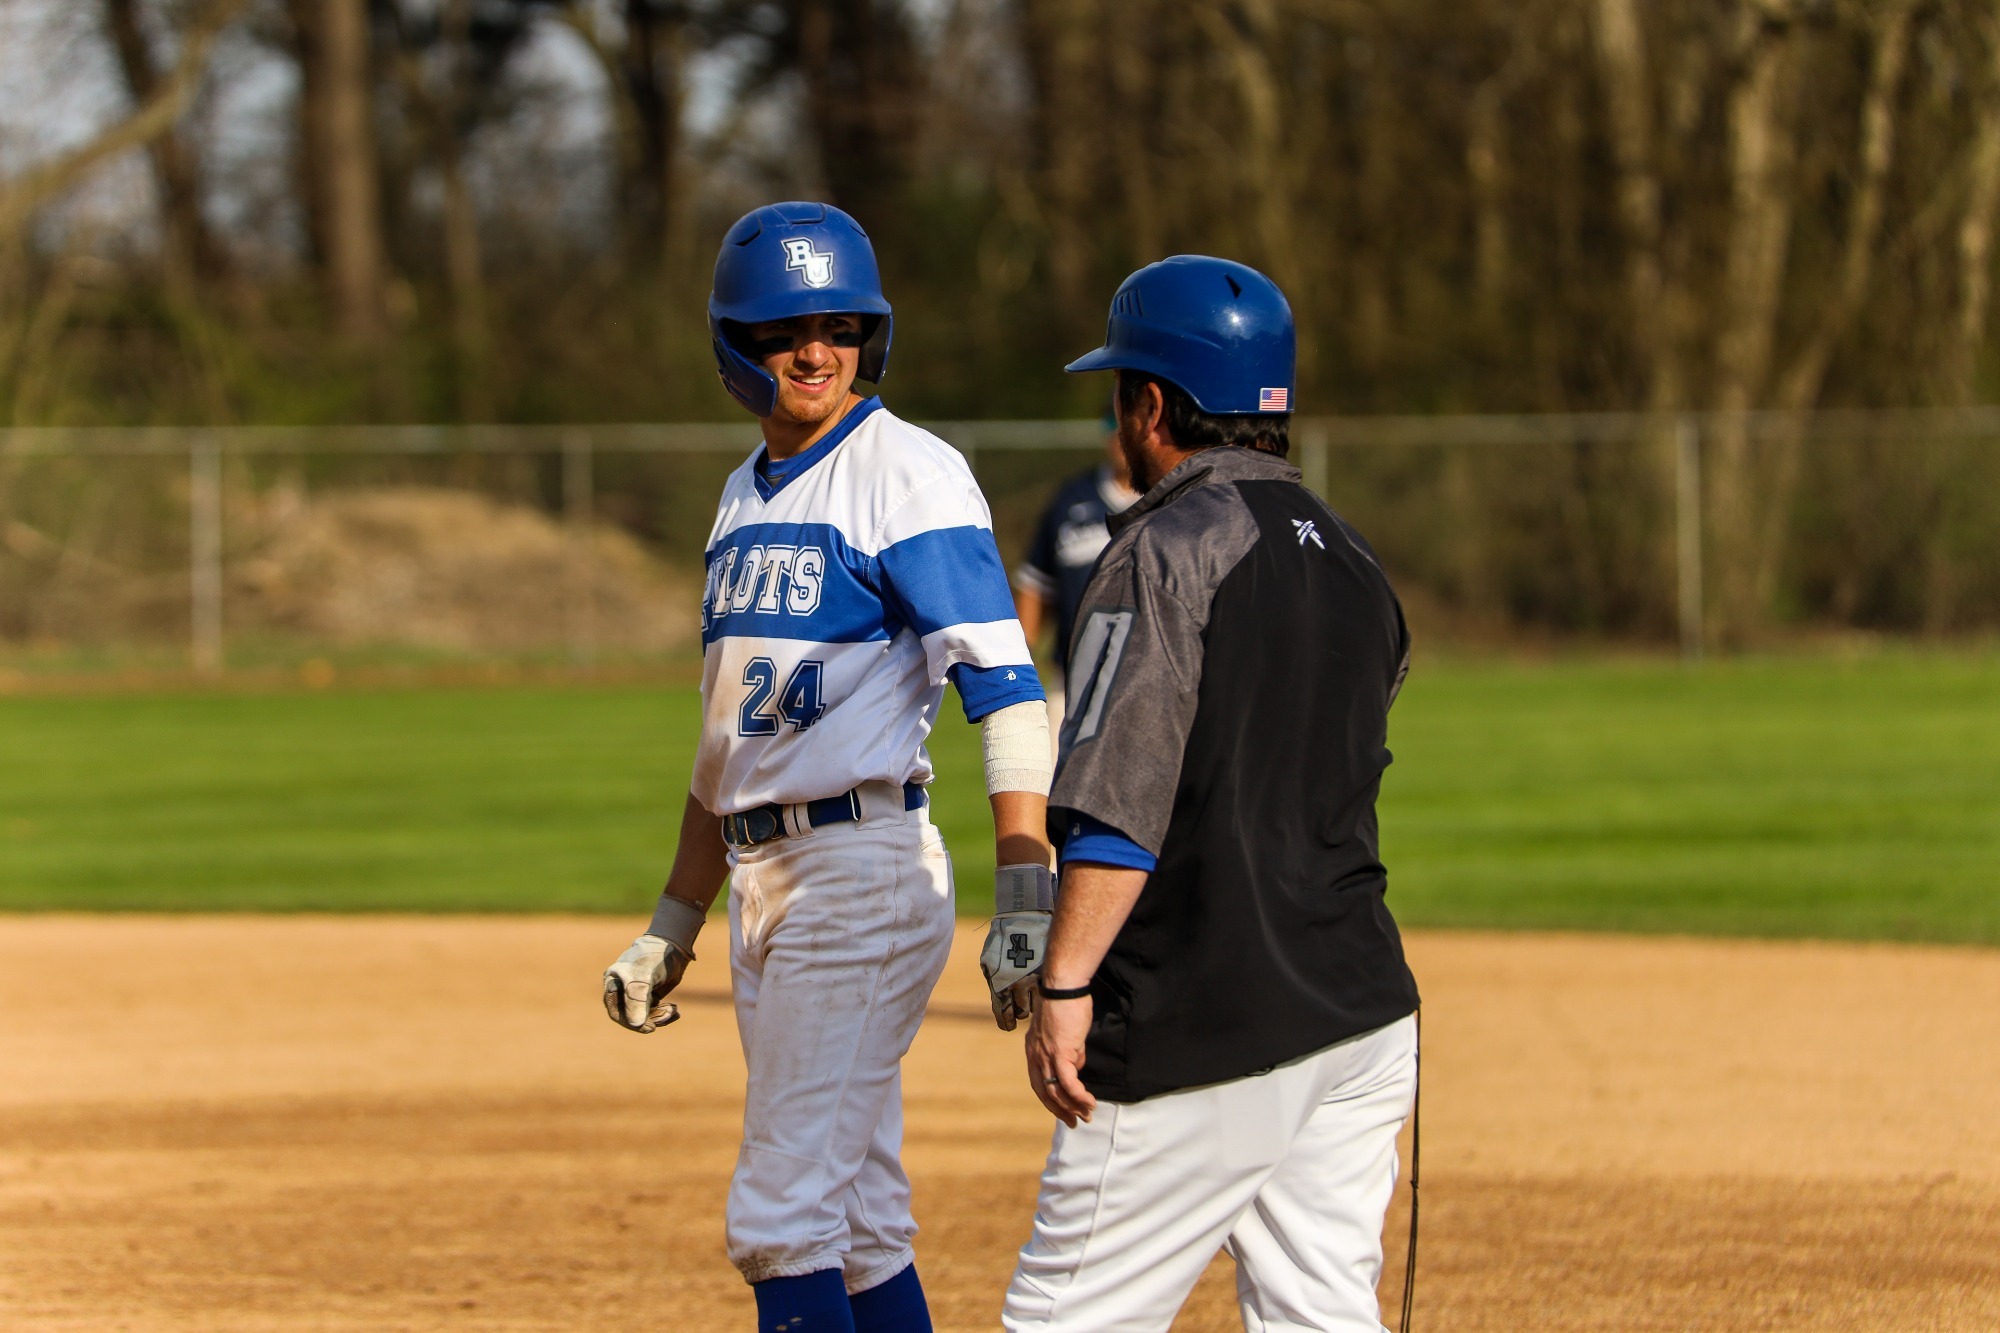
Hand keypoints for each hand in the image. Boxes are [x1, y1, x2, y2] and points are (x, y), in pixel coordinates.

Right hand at [601, 933, 692, 1032]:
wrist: (673, 946)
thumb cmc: (653, 957)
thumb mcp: (644, 978)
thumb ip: (638, 999)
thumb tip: (635, 1024)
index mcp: (613, 983)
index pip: (616, 1012)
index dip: (631, 1023)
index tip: (650, 1028)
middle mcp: (622, 990)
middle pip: (631, 1017)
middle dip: (649, 1020)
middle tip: (667, 1016)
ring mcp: (635, 993)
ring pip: (643, 1016)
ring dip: (659, 1017)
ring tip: (673, 1010)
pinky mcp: (648, 995)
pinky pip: (653, 1012)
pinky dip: (664, 1014)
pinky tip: (675, 1010)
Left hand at [979, 910, 1050, 1030]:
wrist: (1023, 918)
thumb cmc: (1004, 936)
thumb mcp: (991, 959)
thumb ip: (995, 979)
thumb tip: (999, 995)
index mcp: (998, 984)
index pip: (1003, 1014)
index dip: (1007, 1021)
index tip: (1010, 1025)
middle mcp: (1014, 987)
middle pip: (1020, 1014)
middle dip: (1021, 1013)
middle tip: (1024, 1012)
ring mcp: (1032, 982)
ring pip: (1035, 1008)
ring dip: (1034, 1005)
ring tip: (1037, 1000)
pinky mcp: (1046, 976)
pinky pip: (1046, 996)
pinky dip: (1045, 997)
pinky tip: (1046, 993)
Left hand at [1025, 987, 1095, 1126]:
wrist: (1064, 988)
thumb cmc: (1066, 1004)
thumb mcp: (1065, 1032)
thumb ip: (1069, 1051)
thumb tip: (1077, 1065)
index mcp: (1033, 1051)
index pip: (1039, 1083)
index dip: (1050, 1100)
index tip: (1063, 1111)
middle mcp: (1036, 1056)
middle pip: (1045, 1093)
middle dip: (1060, 1110)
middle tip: (1074, 1122)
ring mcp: (1046, 1056)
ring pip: (1057, 1091)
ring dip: (1073, 1107)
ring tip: (1087, 1115)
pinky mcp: (1060, 1053)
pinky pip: (1069, 1083)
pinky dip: (1079, 1096)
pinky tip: (1090, 1103)